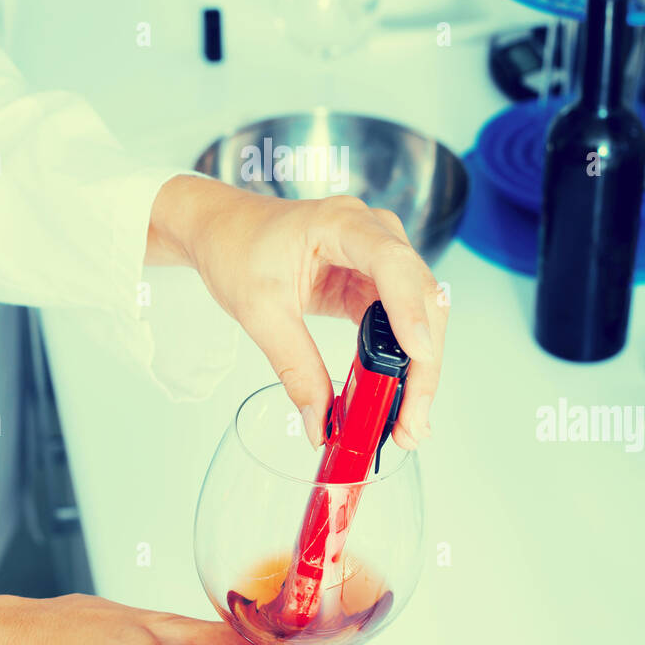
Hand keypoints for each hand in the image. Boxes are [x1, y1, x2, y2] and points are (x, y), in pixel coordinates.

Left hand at [148, 178, 447, 448]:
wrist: (222, 229)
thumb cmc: (236, 246)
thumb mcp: (259, 310)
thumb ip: (294, 366)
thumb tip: (320, 420)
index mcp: (342, 223)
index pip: (391, 263)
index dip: (410, 309)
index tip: (419, 355)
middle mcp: (372, 234)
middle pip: (420, 296)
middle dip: (423, 362)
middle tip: (411, 419)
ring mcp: (377, 259)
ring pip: (419, 315)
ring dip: (418, 369)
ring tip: (407, 421)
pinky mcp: (371, 283)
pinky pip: (397, 325)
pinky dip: (398, 362)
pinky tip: (393, 397)